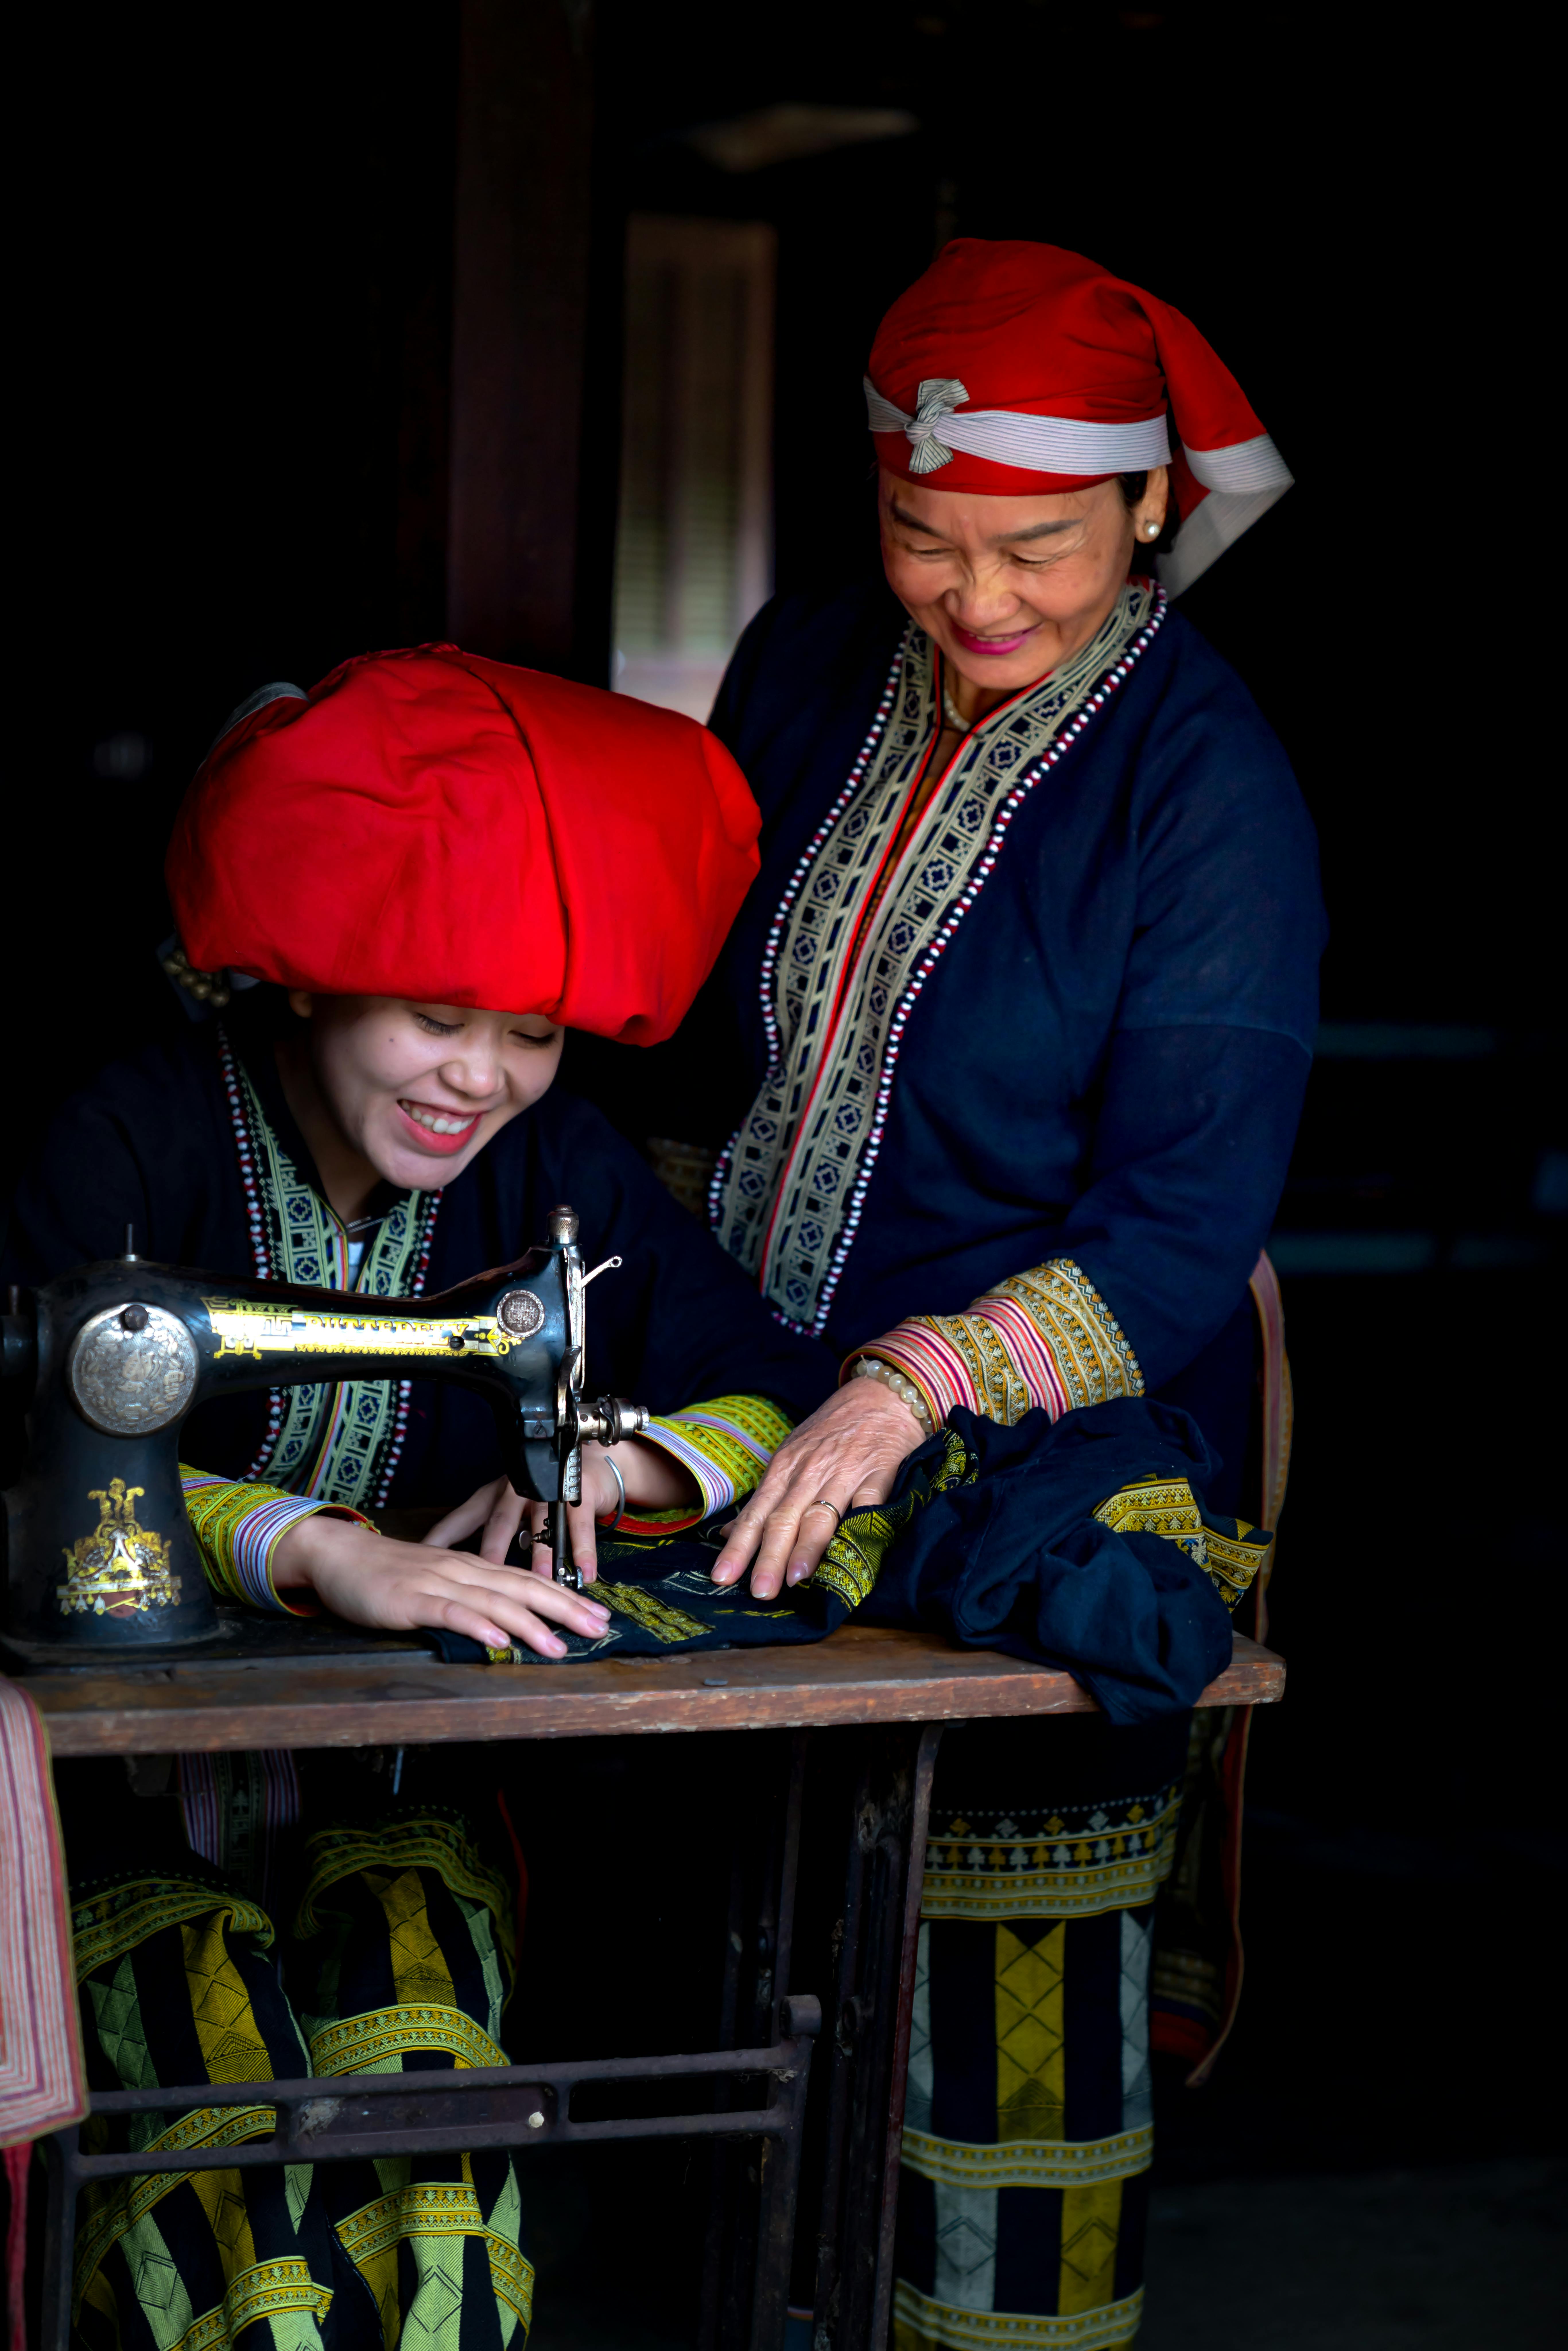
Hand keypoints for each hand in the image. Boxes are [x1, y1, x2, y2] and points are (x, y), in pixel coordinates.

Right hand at [270, 1511, 610, 1658]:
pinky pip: (450, 1612)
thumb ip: (469, 1596)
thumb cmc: (388, 1574)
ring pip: (493, 1602)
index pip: (528, 1580)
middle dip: (564, 1609)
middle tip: (598, 1629)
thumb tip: (506, 1620)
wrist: (339, 1556)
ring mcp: (437, 1583)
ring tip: (557, 1646)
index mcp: (471, 1567)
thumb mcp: (437, 1581)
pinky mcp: (411, 1600)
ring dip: (529, 1625)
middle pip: (522, 1588)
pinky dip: (476, 1625)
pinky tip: (498, 1641)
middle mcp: (462, 1571)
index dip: (566, 1597)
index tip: (599, 1614)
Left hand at [422, 1439, 699, 1584]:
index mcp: (493, 1495)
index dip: (442, 1539)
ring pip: (542, 1525)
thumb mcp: (512, 1510)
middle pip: (500, 1522)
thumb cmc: (544, 1495)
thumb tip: (461, 1575)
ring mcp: (549, 1488)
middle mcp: (517, 1489)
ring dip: (541, 1556)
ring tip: (539, 1584)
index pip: (461, 1518)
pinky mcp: (580, 1492)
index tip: (421, 1562)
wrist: (591, 1463)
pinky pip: (580, 1525)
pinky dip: (582, 1552)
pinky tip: (584, 1574)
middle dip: (491, 1552)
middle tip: (481, 1582)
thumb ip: (490, 1536)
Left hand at [710, 1378, 926, 1600]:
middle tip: (758, 1592)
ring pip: (821, 1514)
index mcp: (785, 1468)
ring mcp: (845, 1472)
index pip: (756, 1513)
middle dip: (768, 1556)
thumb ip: (765, 1498)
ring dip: (806, 1547)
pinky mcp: (880, 1474)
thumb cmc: (832, 1431)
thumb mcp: (791, 1455)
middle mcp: (810, 1471)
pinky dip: (858, 1527)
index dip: (739, 1546)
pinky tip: (850, 1552)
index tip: (722, 1576)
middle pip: (784, 1518)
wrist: (882, 1396)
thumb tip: (727, 1534)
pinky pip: (867, 1504)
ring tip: (794, 1579)